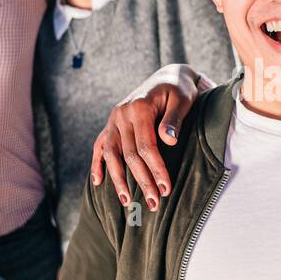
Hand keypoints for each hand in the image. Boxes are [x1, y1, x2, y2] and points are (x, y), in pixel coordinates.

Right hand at [89, 64, 200, 210]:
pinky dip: (97, 163)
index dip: (155, 170)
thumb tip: (168, 141)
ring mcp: (114, 119)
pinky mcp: (112, 124)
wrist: (169, 76)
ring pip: (111, 154)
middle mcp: (121, 114)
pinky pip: (100, 145)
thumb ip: (174, 119)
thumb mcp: (183, 99)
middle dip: (141, 181)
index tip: (165, 189)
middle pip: (128, 154)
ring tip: (126, 201)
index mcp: (139, 107)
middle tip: (154, 203)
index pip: (145, 147)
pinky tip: (97, 182)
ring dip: (117, 179)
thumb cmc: (179, 89)